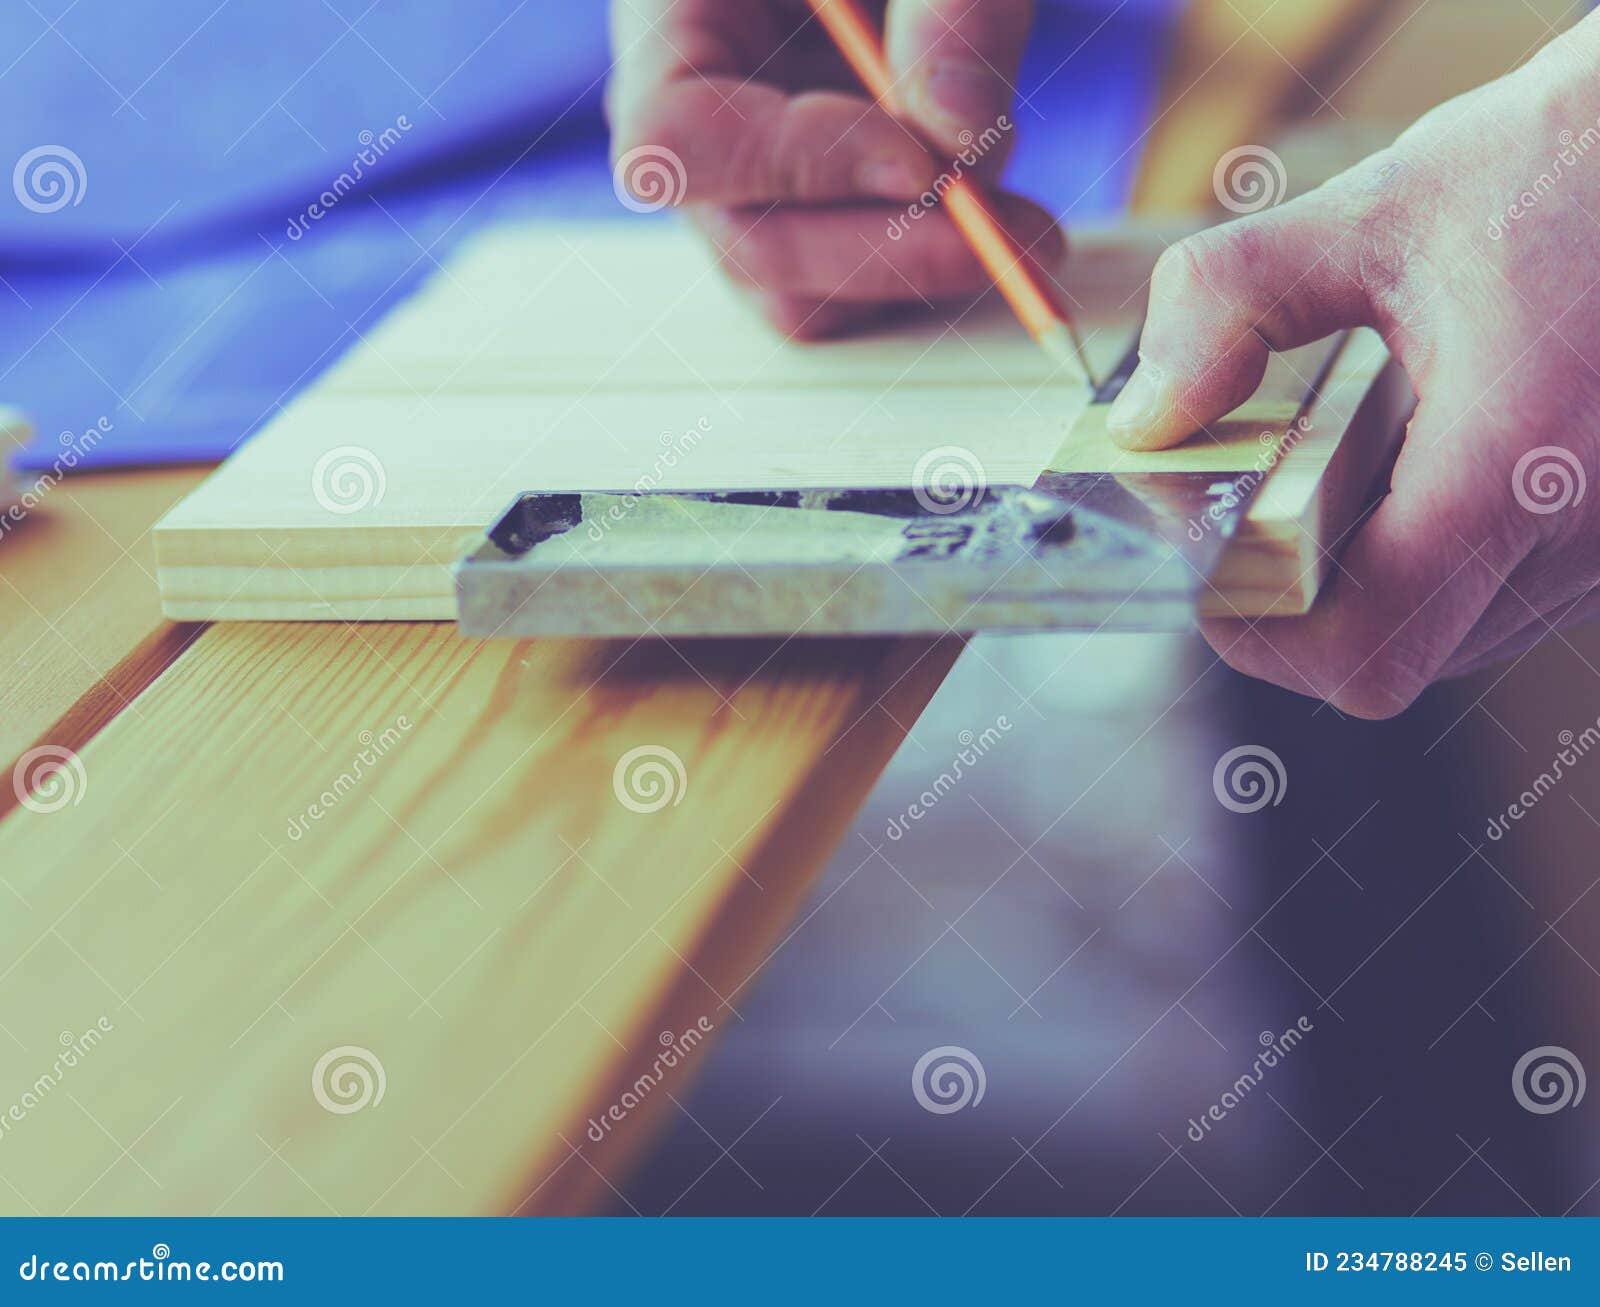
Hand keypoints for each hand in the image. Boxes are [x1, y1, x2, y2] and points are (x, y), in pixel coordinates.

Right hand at [607, 0, 1055, 337]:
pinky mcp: (812, 209)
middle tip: (1021, 241)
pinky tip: (991, 206)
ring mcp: (750, 175)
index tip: (918, 162)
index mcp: (669, 15)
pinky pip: (854, 287)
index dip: (794, 168)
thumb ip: (948, 0)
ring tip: (1013, 205)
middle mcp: (692, 113)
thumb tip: (962, 142)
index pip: (676, 141)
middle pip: (751, 246)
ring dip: (919, 270)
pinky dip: (930, 267)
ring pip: (803, 292)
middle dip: (893, 254)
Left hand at [1105, 14, 1599, 718]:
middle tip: (1253, 509)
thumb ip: (1232, 304)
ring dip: (1371, 579)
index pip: (1363, 652)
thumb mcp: (1376, 210)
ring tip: (1344, 469)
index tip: (1209, 569)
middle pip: (1394, 655)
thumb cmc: (1562, 169)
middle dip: (1300, 600)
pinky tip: (1419, 465)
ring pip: (1451, 636)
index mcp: (1517, 466)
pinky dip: (1437, 557)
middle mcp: (1585, 534)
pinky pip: (1505, 596)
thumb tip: (1144, 419)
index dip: (1260, 638)